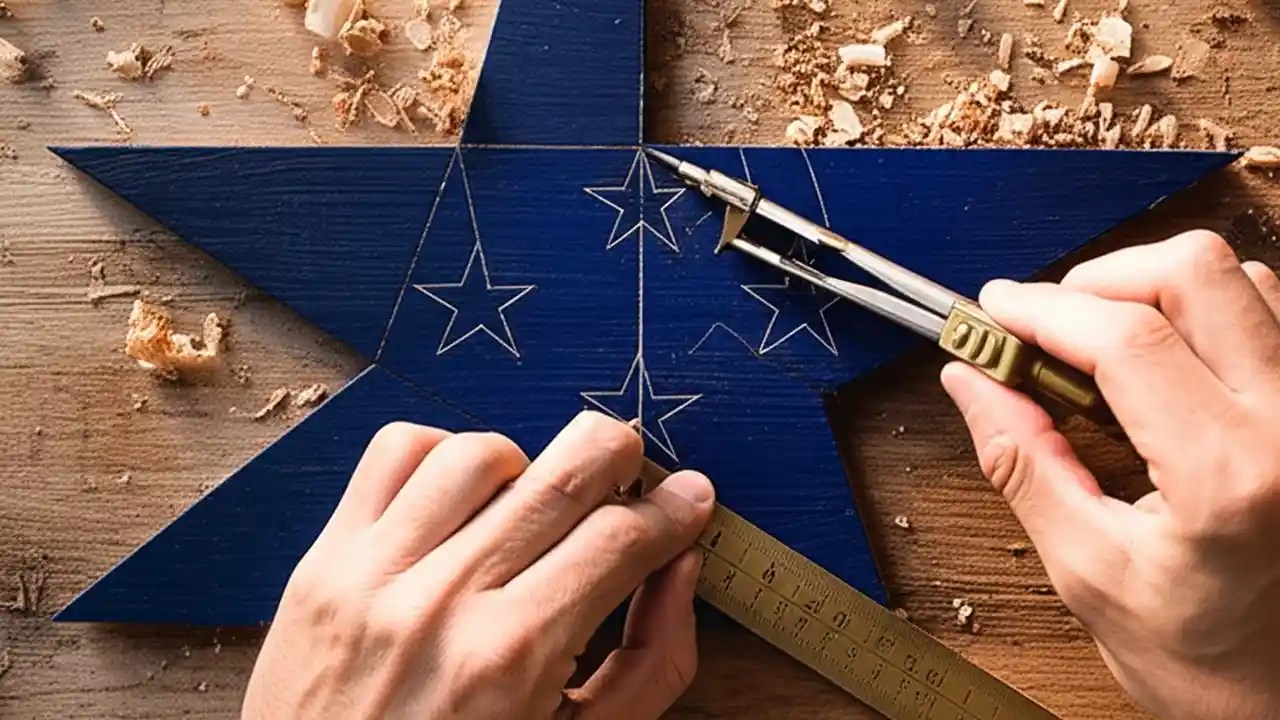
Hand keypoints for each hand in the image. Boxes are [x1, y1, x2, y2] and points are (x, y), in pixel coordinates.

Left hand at [242, 411, 714, 719]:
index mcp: (510, 659)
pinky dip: (441, 453)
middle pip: (562, 475)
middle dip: (620, 456)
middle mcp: (442, 603)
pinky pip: (394, 453)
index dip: (671, 509)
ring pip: (480, 452)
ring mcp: (372, 574)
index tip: (689, 499)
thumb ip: (648, 664)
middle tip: (633, 470)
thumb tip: (680, 564)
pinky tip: (462, 498)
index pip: (619, 539)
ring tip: (532, 505)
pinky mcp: (323, 560)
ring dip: (528, 464)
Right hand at [941, 231, 1279, 719]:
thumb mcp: (1088, 570)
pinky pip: (1270, 316)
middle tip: (1048, 321)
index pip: (1126, 340)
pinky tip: (1161, 358)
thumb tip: (972, 382)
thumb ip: (1022, 463)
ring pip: (1241, 280)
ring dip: (1154, 291)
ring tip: (1100, 342)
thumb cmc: (1206, 660)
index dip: (1044, 310)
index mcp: (1228, 476)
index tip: (997, 312)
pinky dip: (1204, 313)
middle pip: (1196, 274)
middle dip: (1100, 278)